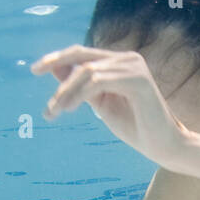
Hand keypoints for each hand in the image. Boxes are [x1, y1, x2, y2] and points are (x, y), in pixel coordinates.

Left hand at [31, 46, 189, 167]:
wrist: (165, 146)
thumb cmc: (136, 128)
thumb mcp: (101, 103)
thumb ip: (81, 86)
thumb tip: (55, 68)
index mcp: (119, 62)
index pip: (82, 53)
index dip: (57, 58)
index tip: (35, 70)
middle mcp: (127, 58)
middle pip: (81, 57)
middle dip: (56, 70)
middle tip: (39, 85)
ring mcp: (133, 67)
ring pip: (86, 72)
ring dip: (65, 92)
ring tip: (54, 112)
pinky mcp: (137, 80)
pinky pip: (97, 82)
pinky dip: (79, 95)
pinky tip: (69, 109)